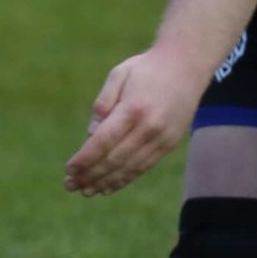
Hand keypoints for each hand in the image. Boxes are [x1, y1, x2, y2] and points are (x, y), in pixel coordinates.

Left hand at [65, 48, 209, 197]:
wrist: (187, 65)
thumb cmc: (146, 68)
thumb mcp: (118, 75)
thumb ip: (102, 104)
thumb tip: (90, 135)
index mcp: (133, 109)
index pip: (104, 141)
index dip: (85, 158)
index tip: (68, 170)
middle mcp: (149, 127)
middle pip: (115, 159)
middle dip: (90, 175)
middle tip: (69, 185)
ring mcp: (162, 137)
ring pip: (130, 167)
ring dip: (106, 182)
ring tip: (86, 191)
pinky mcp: (170, 143)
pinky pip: (145, 166)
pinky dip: (126, 179)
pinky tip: (109, 187)